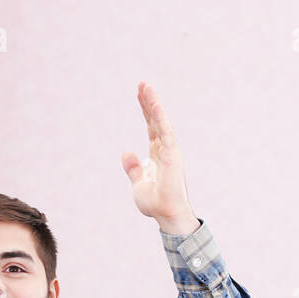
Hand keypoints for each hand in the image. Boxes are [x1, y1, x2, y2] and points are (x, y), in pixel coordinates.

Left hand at [122, 81, 197, 234]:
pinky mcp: (172, 154)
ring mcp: (170, 150)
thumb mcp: (138, 183)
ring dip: (153, 104)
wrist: (165, 214)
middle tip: (142, 83)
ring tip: (145, 86)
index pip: (151, 127)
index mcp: (158, 154)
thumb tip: (127, 153)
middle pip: (156, 120)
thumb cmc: (156, 203)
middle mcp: (165, 149)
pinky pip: (165, 131)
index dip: (146, 110)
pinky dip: (159, 117)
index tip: (140, 94)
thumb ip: (133, 168)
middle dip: (148, 101)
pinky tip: (153, 104)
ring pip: (161, 121)